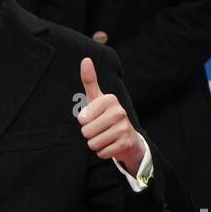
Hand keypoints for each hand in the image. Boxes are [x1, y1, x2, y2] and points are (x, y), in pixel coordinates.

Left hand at [78, 56, 143, 175]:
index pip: (82, 118)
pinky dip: (103, 151)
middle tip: (99, 130)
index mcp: (110, 100)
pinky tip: (111, 145)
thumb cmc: (106, 116)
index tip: (93, 118)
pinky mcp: (125, 143)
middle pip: (87, 131)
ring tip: (105, 137)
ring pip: (93, 143)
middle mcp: (119, 112)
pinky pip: (102, 152)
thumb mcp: (97, 98)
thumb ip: (90, 80)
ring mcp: (124, 128)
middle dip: (89, 134)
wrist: (128, 138)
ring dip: (95, 143)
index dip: (84, 121)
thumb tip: (85, 59)